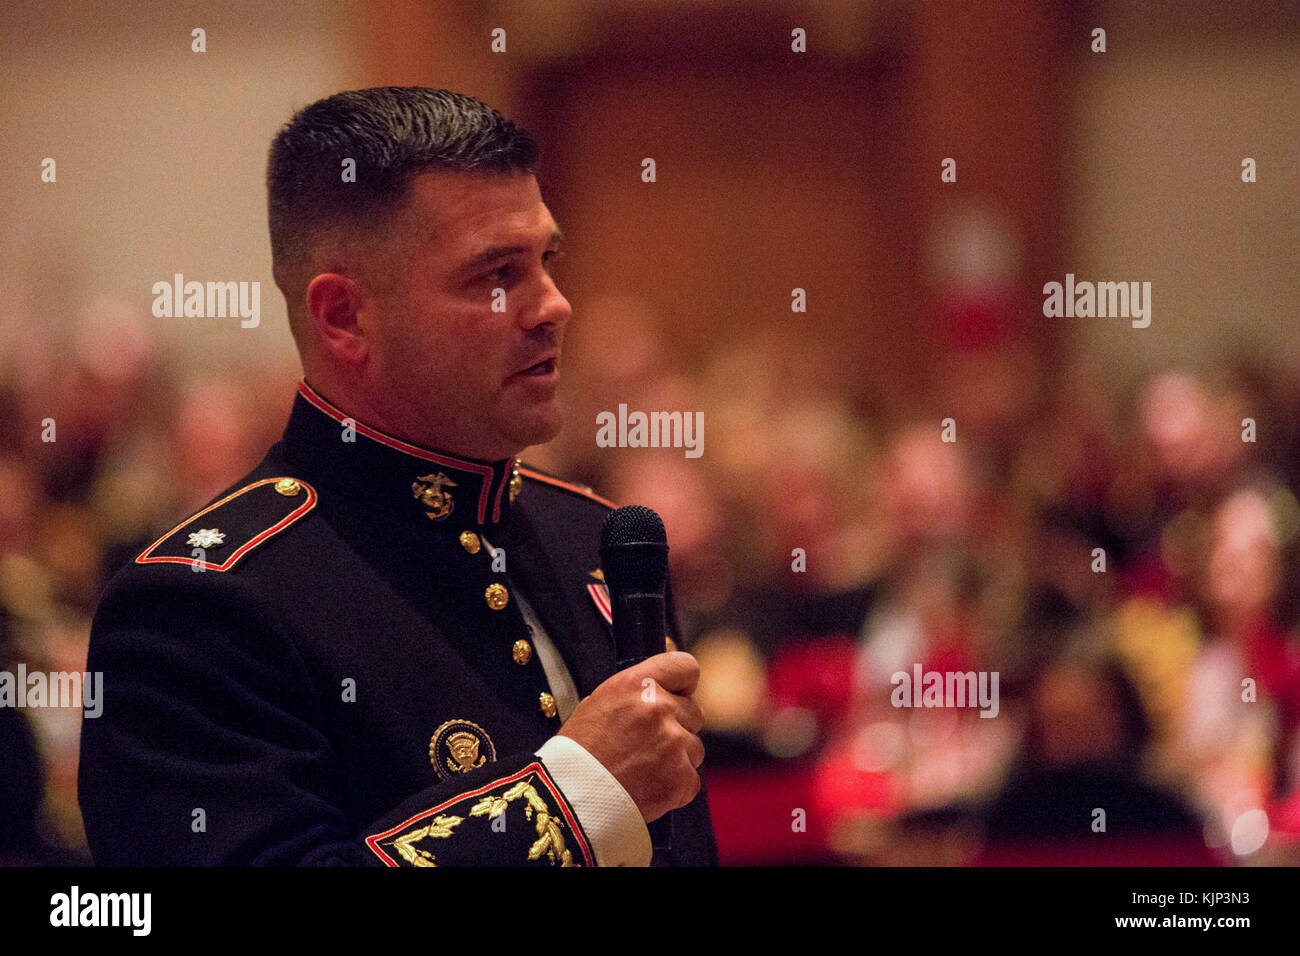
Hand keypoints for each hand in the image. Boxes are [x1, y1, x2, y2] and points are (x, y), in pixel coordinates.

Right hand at [557, 651, 705, 822]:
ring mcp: (673, 743)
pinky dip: (675, 787)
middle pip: (694, 711)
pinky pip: (691, 779)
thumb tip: (666, 692)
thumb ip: (637, 695)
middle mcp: (658, 708)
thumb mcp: (598, 704)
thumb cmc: (578, 753)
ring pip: (694, 747)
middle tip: (648, 744)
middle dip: (678, 727)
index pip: (686, 666)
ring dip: (677, 758)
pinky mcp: (680, 777)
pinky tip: (647, 788)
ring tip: (643, 770)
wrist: (567, 799)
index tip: (678, 695)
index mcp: (636, 684)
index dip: (683, 684)